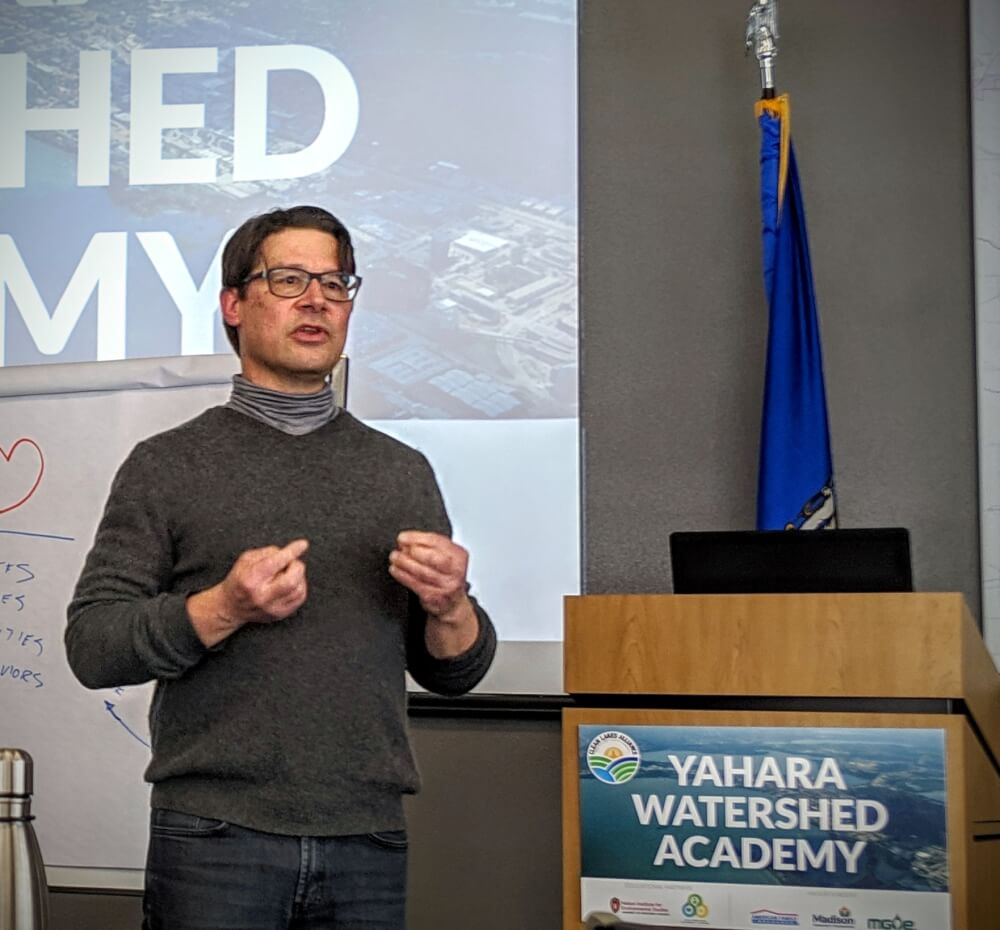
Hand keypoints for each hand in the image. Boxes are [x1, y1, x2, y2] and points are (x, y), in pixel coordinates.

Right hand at [188, 539, 308, 646]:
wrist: (231, 607)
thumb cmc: (239, 581)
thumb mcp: (245, 560)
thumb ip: (266, 552)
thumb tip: (286, 551)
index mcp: (250, 580)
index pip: (274, 563)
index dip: (291, 552)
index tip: (302, 544)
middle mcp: (262, 596)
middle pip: (291, 580)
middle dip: (296, 566)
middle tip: (290, 562)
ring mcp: (272, 608)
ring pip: (299, 589)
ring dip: (299, 576)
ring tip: (288, 573)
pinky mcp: (280, 614)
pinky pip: (300, 598)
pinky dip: (300, 586)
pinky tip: (291, 583)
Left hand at [388, 531, 468, 621]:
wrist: (452, 602)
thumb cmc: (445, 575)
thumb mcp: (444, 556)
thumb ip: (428, 546)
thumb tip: (406, 541)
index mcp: (459, 555)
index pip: (437, 542)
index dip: (416, 538)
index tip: (402, 538)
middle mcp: (455, 570)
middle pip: (432, 558)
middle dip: (412, 552)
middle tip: (399, 549)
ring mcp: (446, 585)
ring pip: (422, 572)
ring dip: (404, 563)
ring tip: (395, 558)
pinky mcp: (435, 597)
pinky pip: (416, 584)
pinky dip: (403, 576)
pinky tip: (395, 570)